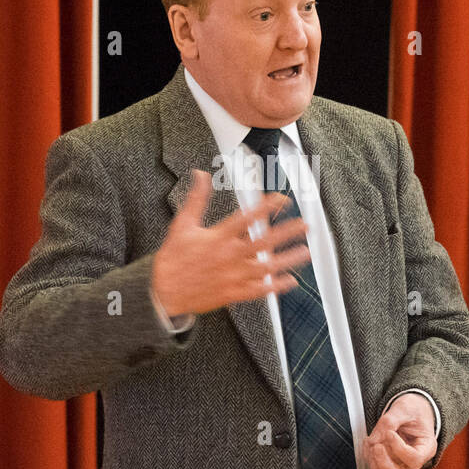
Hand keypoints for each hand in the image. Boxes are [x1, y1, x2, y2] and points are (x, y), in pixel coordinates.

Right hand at [152, 169, 310, 317]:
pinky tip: (290, 281)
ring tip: (306, 251)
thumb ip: (196, 198)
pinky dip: (276, 286)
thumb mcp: (183, 224)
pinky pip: (259, 290)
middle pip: (264, 242)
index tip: (283, 199)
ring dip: (288, 259)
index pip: (246, 218)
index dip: (266, 207)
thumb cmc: (173, 258)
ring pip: (267, 267)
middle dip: (287, 232)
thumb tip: (200, 174)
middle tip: (306, 224)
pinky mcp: (233, 293)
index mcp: (218, 237)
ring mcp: (232, 276)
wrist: (163, 292)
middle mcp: (229, 256)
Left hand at [364, 394, 436, 468]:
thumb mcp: (404, 408)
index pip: (414, 458)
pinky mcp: (391, 463)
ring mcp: (403, 465)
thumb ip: (389, 422)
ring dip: (375, 466)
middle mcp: (416, 461)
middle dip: (384, 464)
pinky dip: (370, 461)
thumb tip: (374, 440)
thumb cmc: (414, 409)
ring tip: (371, 445)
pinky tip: (369, 445)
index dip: (399, 448)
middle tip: (376, 446)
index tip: (390, 433)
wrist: (414, 409)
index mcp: (426, 447)